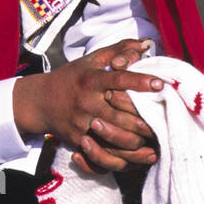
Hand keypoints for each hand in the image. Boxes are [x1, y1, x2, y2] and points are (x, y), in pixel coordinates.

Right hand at [13, 39, 161, 173]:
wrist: (39, 102)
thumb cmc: (72, 78)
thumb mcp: (91, 61)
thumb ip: (118, 50)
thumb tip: (144, 44)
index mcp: (91, 80)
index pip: (118, 79)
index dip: (139, 81)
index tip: (159, 83)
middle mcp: (86, 102)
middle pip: (119, 115)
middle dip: (142, 121)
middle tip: (164, 122)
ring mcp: (81, 123)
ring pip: (112, 137)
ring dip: (134, 141)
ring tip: (152, 140)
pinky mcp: (77, 140)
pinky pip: (100, 153)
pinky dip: (118, 158)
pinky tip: (134, 159)